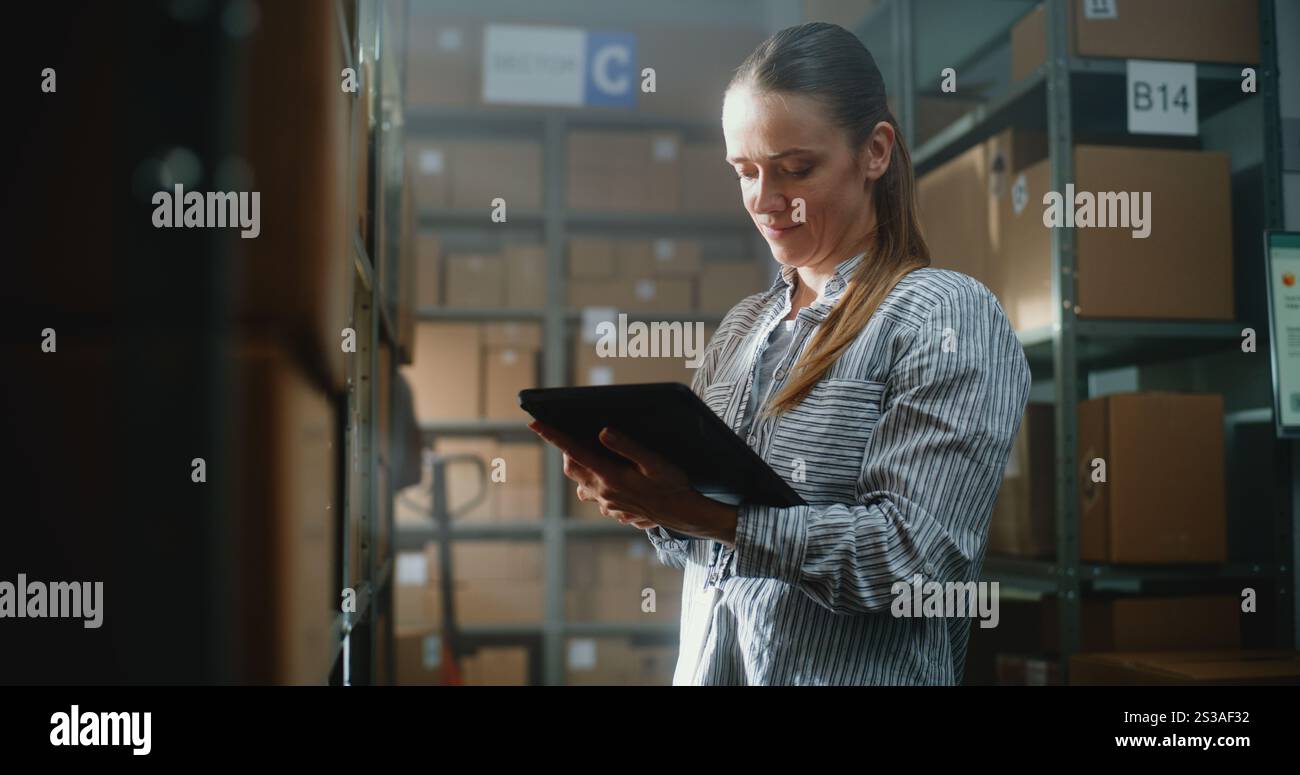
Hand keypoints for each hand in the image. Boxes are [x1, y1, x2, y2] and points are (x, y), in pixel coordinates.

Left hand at [527, 420, 739, 544]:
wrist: (685, 514)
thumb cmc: (672, 485)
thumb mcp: (654, 461)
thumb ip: (626, 446)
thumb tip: (602, 432)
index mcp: (609, 477)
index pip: (574, 452)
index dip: (553, 436)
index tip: (535, 423)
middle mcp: (602, 493)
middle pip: (572, 468)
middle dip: (570, 451)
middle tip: (579, 437)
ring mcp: (608, 505)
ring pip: (582, 485)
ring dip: (586, 470)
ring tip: (603, 459)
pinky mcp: (615, 512)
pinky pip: (597, 496)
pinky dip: (600, 485)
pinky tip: (620, 480)